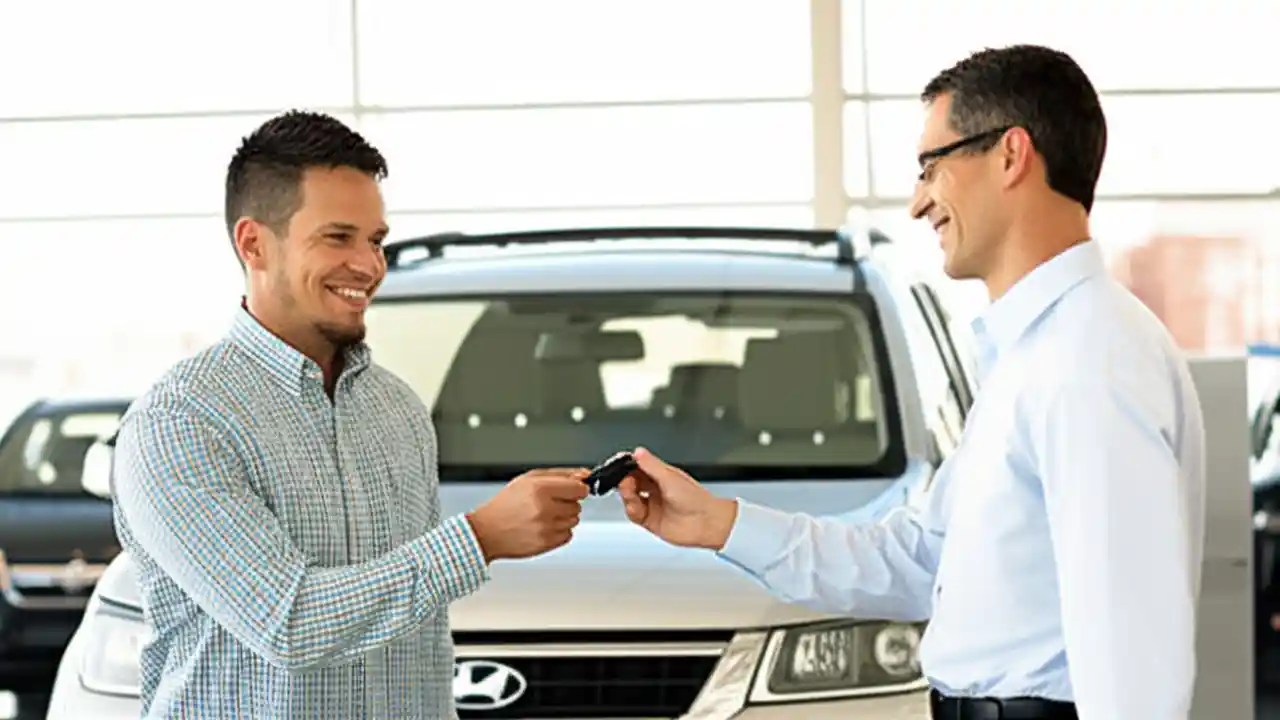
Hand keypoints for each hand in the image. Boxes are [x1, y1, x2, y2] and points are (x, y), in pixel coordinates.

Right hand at [466, 467, 589, 561]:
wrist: (487, 531)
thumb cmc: (506, 504)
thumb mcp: (529, 479)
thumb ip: (560, 474)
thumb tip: (584, 475)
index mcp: (540, 489)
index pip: (579, 488)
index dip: (576, 488)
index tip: (571, 490)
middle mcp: (544, 509)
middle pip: (577, 505)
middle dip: (566, 503)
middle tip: (546, 504)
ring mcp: (546, 528)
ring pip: (574, 520)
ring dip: (563, 518)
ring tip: (542, 516)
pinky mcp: (547, 544)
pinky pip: (568, 535)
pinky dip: (559, 531)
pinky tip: (543, 527)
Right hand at [617, 447, 736, 550]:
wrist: (706, 524)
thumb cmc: (696, 499)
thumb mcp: (670, 478)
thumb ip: (651, 466)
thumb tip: (638, 452)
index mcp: (662, 475)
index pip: (638, 467)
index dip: (627, 466)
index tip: (619, 465)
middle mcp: (656, 489)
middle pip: (631, 483)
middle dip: (625, 481)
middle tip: (624, 480)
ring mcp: (653, 504)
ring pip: (631, 498)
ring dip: (627, 495)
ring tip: (630, 492)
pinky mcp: (650, 520)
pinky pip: (634, 514)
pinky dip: (631, 510)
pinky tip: (635, 506)